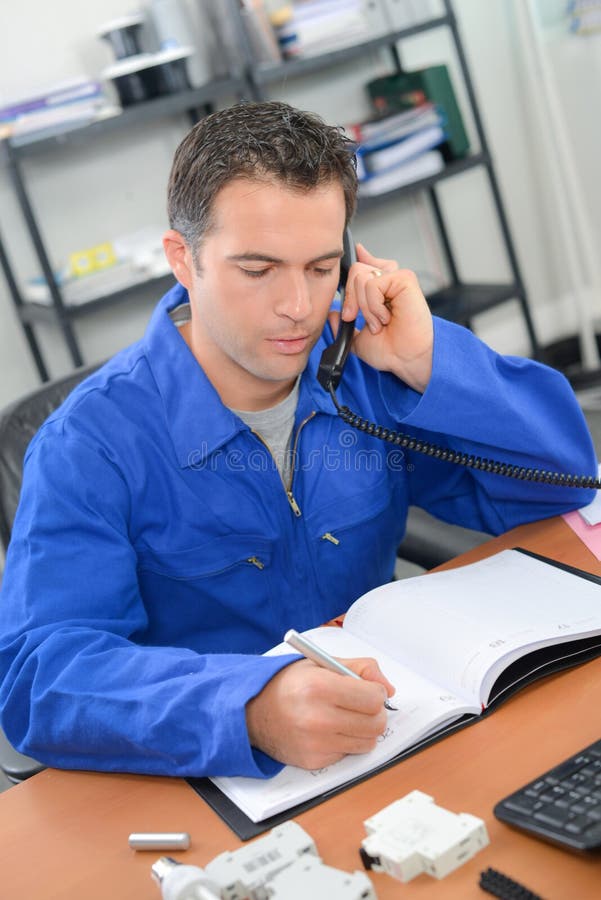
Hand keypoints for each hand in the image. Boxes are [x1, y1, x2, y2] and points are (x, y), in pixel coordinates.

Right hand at [246, 657, 394, 769]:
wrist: (254, 712)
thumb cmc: (289, 685)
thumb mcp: (322, 664)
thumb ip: (360, 668)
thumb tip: (388, 688)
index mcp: (320, 687)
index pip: (373, 698)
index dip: (376, 693)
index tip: (370, 691)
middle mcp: (318, 717)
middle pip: (376, 724)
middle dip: (375, 713)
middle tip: (362, 706)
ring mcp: (316, 743)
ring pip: (367, 742)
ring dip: (362, 730)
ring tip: (344, 717)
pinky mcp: (314, 762)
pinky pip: (348, 754)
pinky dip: (345, 743)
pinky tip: (328, 731)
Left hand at [328, 243, 433, 392]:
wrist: (405, 360)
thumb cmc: (390, 351)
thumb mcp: (357, 339)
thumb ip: (343, 326)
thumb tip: (332, 314)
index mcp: (381, 291)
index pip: (366, 263)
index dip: (359, 258)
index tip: (356, 252)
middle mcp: (389, 281)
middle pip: (356, 270)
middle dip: (350, 298)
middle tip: (353, 318)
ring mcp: (397, 279)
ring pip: (361, 278)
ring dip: (365, 308)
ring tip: (379, 322)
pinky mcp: (405, 279)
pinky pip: (373, 284)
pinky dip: (374, 305)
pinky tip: (386, 317)